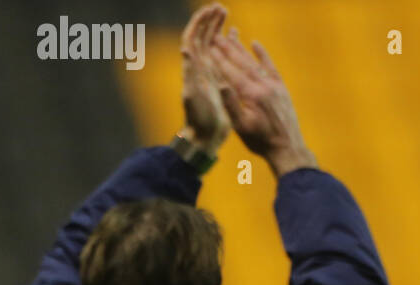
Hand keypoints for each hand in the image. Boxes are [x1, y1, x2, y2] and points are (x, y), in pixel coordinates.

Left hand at [179, 5, 231, 154]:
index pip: (192, 39)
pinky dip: (226, 44)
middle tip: (220, 8)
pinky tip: (234, 37)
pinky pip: (221, 57)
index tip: (209, 10)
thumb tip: (185, 48)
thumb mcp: (193, 94)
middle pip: (201, 39)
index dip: (199, 23)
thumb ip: (190, 71)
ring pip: (211, 46)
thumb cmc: (199, 118)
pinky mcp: (217, 80)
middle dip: (209, 21)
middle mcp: (199, 69)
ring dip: (216, 29)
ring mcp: (208, 74)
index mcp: (194, 68)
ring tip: (225, 14)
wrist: (204, 136)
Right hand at [210, 25, 316, 174]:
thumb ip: (231, 105)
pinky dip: (262, 54)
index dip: (219, 60)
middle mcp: (264, 85)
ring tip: (230, 36)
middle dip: (227, 49)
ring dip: (241, 49)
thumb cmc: (260, 142)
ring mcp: (273, 84)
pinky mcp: (280, 87)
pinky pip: (270, 66)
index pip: (232, 73)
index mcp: (252, 95)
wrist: (287, 146)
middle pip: (242, 63)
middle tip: (215, 37)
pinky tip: (255, 44)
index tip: (208, 48)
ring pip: (254, 62)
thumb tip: (221, 85)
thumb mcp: (241, 127)